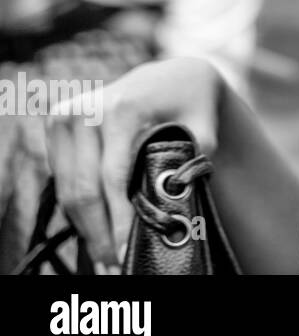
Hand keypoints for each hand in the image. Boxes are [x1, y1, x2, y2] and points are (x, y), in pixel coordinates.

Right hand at [44, 57, 224, 270]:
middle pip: (83, 189)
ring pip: (67, 188)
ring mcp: (67, 114)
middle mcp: (87, 109)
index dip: (118, 221)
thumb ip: (192, 162)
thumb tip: (173, 201)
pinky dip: (78, 205)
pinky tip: (98, 224)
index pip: (112, 179)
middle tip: (115, 261)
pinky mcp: (57, 121)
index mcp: (122, 110)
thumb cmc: (194, 104)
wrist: (174, 74)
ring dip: (85, 224)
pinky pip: (63, 176)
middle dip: (99, 231)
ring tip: (107, 251)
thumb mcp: (204, 129)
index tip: (126, 250)